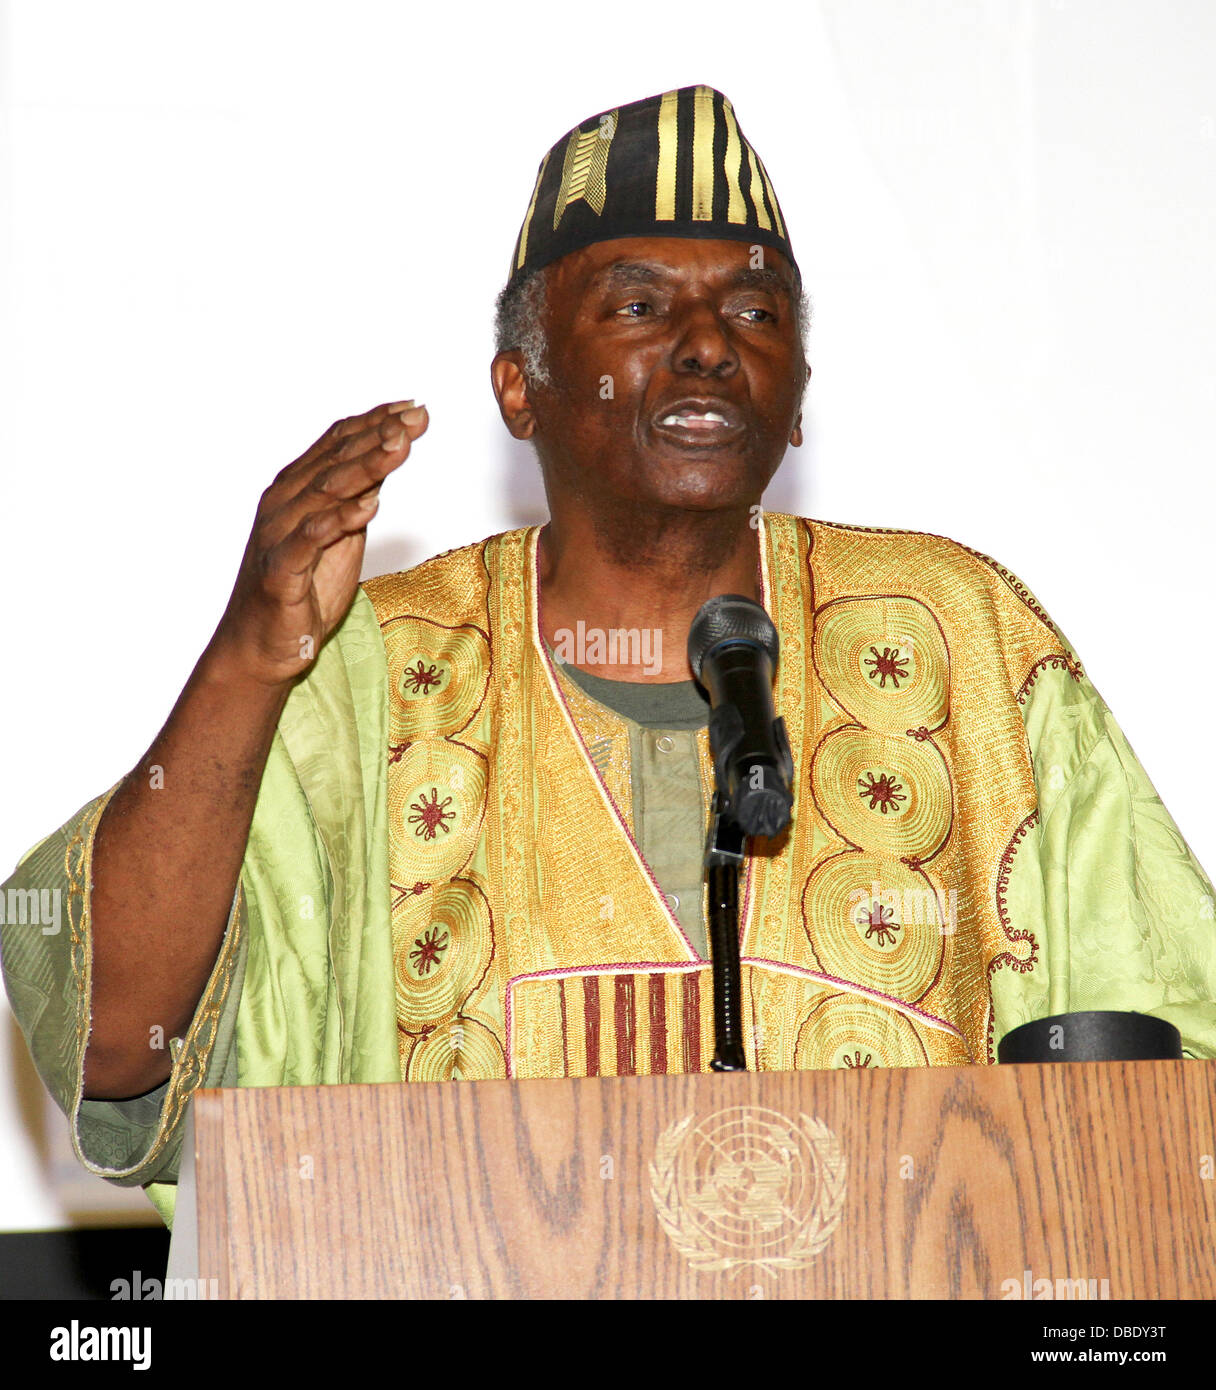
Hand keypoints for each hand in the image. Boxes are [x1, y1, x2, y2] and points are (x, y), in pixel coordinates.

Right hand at [208, 399, 427, 687]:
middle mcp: (284, 503)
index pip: (338, 443)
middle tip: (417, 416)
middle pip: (336, 460)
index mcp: (297, 489)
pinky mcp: (282, 571)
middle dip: (379, 435)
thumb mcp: (341, 536)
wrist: (264, 645)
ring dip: (366, 466)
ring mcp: (280, 535)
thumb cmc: (303, 590)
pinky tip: (370, 505)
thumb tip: (386, 459)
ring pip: (326, 491)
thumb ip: (357, 497)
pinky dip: (340, 520)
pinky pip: (312, 539)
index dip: (376, 422)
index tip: (414, 407)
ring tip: (400, 445)